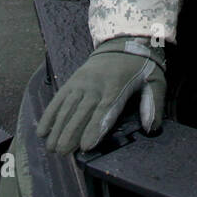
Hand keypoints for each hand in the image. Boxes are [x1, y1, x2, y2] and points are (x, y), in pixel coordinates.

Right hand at [37, 36, 165, 154]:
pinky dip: (49, 114)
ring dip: (57, 128)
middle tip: (62, 153)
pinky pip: (58, 98)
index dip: (94, 128)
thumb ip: (153, 104)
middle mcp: (95, 85)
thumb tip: (151, 128)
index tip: (85, 146)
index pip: (104, 110)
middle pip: (81, 112)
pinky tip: (42, 130)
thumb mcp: (155, 81)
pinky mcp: (72, 81)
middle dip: (70, 133)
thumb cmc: (141, 67)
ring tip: (51, 147)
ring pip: (67, 107)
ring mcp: (81, 82)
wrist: (123, 43)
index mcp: (116, 86)